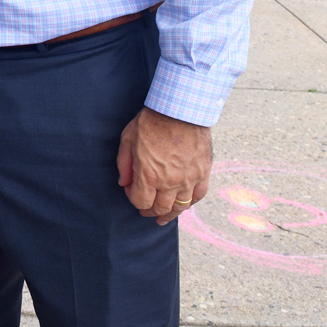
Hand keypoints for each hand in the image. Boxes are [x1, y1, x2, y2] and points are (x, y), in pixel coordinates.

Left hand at [116, 106, 212, 224]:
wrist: (181, 109)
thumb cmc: (152, 121)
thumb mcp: (128, 139)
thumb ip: (124, 164)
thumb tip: (124, 183)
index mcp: (149, 175)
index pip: (141, 202)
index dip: (134, 200)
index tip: (132, 192)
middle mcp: (170, 182)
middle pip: (160, 209)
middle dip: (150, 212)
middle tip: (146, 210)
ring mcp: (189, 179)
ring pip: (180, 207)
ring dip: (170, 214)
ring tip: (164, 217)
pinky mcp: (203, 172)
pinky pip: (198, 195)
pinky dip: (190, 203)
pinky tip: (184, 204)